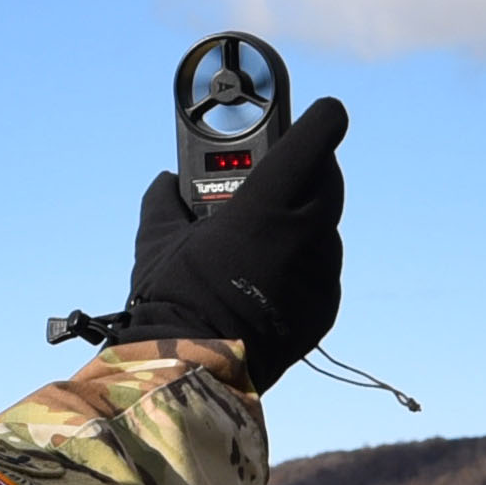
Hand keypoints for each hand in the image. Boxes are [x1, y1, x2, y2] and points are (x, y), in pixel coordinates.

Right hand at [116, 94, 347, 388]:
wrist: (193, 372)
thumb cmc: (172, 300)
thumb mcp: (157, 241)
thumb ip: (165, 202)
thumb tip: (165, 183)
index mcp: (265, 208)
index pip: (313, 144)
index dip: (322, 122)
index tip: (326, 111)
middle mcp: (302, 237)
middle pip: (328, 182)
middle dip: (315, 166)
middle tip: (294, 161)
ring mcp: (318, 275)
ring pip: (326, 228)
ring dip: (308, 216)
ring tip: (273, 222)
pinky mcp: (323, 308)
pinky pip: (322, 268)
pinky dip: (306, 258)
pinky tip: (276, 265)